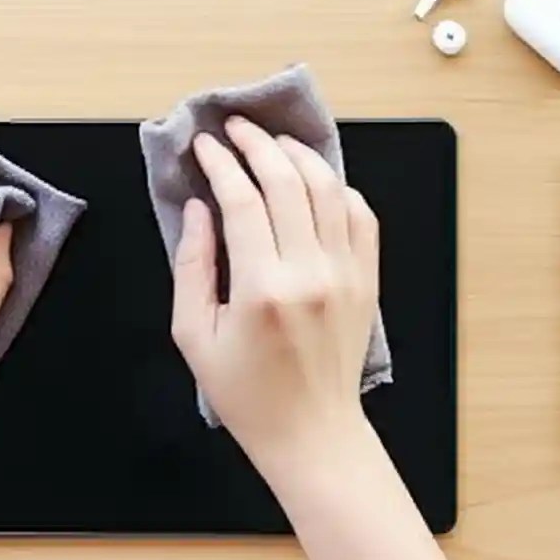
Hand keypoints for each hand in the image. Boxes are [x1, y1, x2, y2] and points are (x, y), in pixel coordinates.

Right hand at [170, 116, 380, 460]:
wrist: (311, 432)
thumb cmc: (245, 393)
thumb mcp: (193, 335)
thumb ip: (192, 265)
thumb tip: (200, 208)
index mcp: (262, 289)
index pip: (242, 200)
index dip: (220, 163)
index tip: (204, 144)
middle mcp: (310, 273)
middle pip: (287, 181)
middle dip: (257, 145)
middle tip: (236, 128)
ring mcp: (346, 274)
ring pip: (329, 188)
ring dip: (299, 156)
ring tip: (273, 143)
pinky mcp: (367, 280)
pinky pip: (360, 215)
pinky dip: (338, 188)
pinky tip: (315, 180)